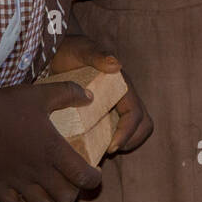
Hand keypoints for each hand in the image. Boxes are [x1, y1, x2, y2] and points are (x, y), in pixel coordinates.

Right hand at [0, 81, 103, 201]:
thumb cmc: (8, 104)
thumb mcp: (42, 93)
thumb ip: (68, 93)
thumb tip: (89, 97)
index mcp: (52, 149)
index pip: (83, 176)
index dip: (94, 179)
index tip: (95, 171)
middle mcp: (38, 170)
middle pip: (66, 197)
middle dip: (74, 191)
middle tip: (72, 178)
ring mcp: (18, 181)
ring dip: (50, 199)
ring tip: (50, 186)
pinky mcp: (0, 184)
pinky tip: (24, 195)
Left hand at [47, 33, 152, 155]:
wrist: (58, 52)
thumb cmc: (72, 50)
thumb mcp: (82, 50)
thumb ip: (97, 55)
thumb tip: (117, 65)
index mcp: (122, 85)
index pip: (136, 114)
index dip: (128, 132)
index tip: (112, 147)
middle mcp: (123, 96)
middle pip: (143, 124)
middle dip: (132, 140)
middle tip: (110, 150)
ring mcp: (115, 105)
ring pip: (135, 129)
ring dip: (126, 143)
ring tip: (104, 151)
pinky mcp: (105, 112)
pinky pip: (116, 131)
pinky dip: (112, 142)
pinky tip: (92, 148)